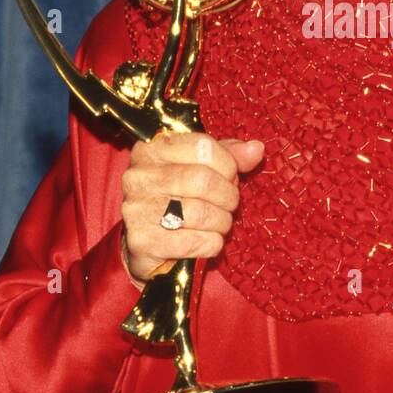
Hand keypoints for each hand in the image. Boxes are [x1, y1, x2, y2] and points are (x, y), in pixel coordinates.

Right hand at [120, 131, 263, 285]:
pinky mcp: (141, 241)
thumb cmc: (180, 199)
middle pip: (202, 180)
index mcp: (151, 149)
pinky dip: (211, 243)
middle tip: (230, 204)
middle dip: (228, 196)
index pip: (202, 146)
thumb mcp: (203, 169)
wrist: (149, 246)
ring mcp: (136, 209)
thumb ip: (230, 156)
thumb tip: (256, 149)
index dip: (227, 165)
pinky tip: (208, 241)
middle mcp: (138, 176)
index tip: (230, 177)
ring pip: (200, 212)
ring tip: (220, 223)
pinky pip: (193, 241)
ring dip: (222, 222)